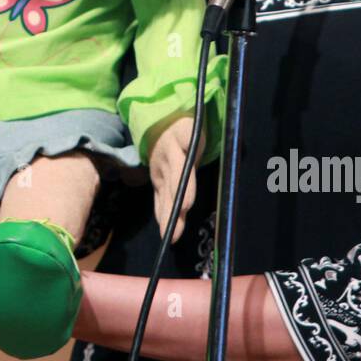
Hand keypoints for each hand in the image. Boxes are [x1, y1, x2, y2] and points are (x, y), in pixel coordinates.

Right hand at [148, 116, 197, 243]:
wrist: (159, 123)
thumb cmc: (184, 127)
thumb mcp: (192, 129)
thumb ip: (192, 139)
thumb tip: (205, 145)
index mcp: (178, 146)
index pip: (181, 168)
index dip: (184, 187)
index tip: (186, 205)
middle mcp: (166, 161)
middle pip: (171, 188)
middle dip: (174, 210)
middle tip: (176, 232)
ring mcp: (159, 172)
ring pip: (165, 196)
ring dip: (167, 216)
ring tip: (171, 236)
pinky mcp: (156, 180)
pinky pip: (159, 198)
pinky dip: (161, 213)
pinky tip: (165, 229)